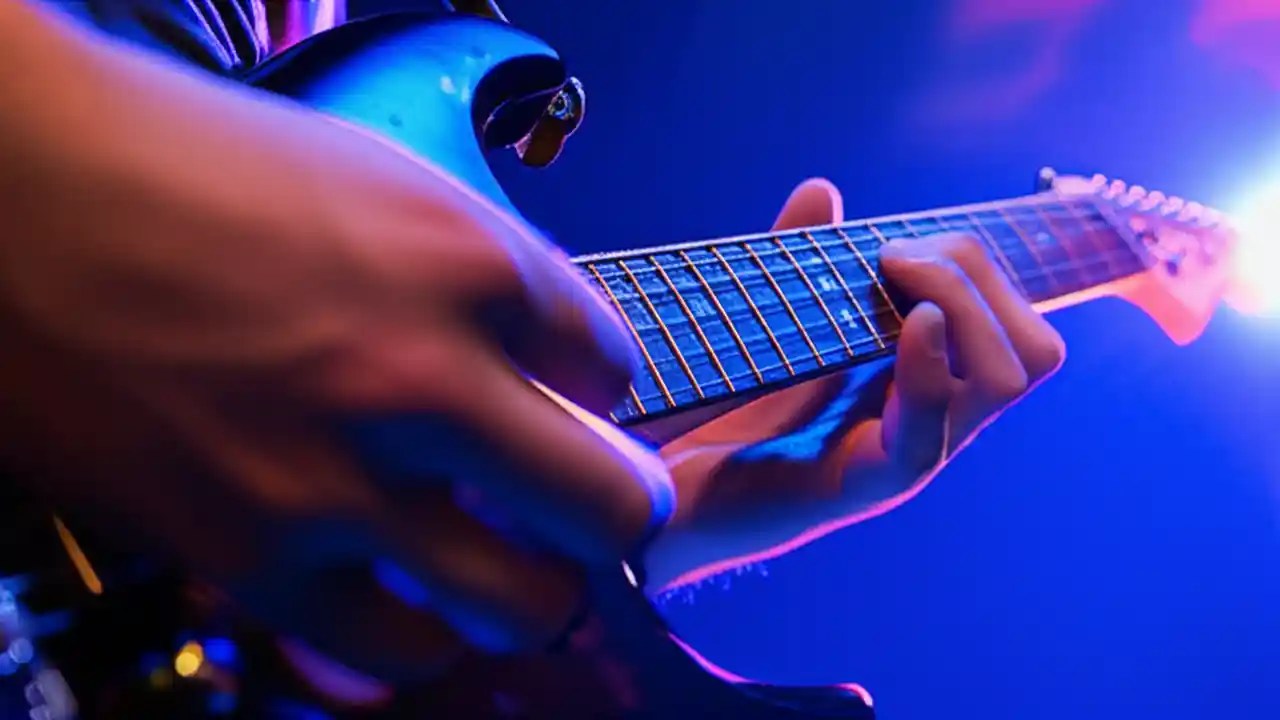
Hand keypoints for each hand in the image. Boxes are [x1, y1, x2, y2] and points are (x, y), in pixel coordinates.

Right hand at [0, 5, 669, 680]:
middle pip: (611, 508)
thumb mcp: (373, 180)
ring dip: (533, 593)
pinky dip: (425, 637)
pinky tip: (410, 599)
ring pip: (522, 606)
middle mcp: (414, 375)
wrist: (11, 197)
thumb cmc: (184, 167)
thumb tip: (547, 362)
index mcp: (462, 260)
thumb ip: (479, 274)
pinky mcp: (247, 556)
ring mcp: (333, 479)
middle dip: (618, 513)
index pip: (612, 366)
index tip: (572, 401)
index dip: (600, 392)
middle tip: (595, 510)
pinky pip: (397, 651)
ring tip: (507, 568)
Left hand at [646, 179, 1064, 589]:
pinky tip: (910, 327)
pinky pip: (926, 438)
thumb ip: (799, 264)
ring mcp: (904, 456)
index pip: (1015, 322)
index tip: (893, 246)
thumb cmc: (719, 411)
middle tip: (895, 259)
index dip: (978, 268)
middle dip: (979, 276)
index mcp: (924, 381)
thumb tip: (824, 191)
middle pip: (1031, 346)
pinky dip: (928, 372)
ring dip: (963, 306)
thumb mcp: (769, 325)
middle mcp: (932, 420)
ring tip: (892, 278)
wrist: (662, 498)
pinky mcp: (858, 488)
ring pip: (1006, 380)